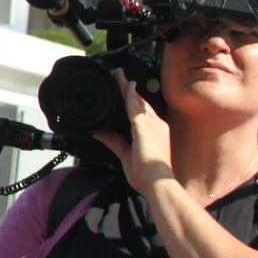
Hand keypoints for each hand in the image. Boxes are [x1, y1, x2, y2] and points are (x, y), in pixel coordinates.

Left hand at [93, 72, 173, 197]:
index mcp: (154, 131)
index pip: (142, 110)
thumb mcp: (126, 154)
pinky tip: (125, 87)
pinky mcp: (145, 128)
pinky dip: (130, 96)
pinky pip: (136, 107)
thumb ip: (114, 141)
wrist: (158, 183)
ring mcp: (152, 125)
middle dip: (129, 88)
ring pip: (138, 101)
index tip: (126, 88)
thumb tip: (99, 132)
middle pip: (141, 101)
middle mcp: (155, 125)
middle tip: (119, 74)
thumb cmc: (147, 174)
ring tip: (118, 75)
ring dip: (127, 87)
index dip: (134, 98)